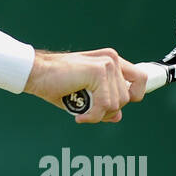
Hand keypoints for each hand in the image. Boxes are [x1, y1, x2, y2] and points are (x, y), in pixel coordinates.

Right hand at [23, 48, 146, 123]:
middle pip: (126, 98)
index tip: (115, 108)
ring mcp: (107, 63)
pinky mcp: (98, 71)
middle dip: (106, 111)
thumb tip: (117, 116)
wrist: (35, 73)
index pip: (140, 79)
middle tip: (86, 112)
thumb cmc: (55, 83)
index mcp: (110, 61)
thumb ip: (103, 104)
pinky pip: (105, 105)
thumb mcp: (83, 97)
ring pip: (116, 104)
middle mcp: (112, 59)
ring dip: (97, 114)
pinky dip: (91, 116)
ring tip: (79, 111)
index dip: (134, 95)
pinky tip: (78, 115)